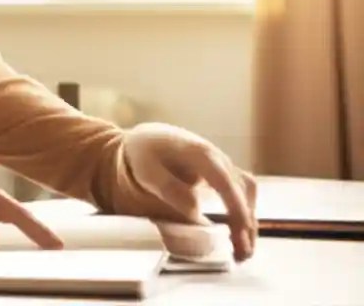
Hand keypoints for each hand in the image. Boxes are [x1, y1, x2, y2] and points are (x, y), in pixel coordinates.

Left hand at [123, 123, 257, 260]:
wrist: (148, 139)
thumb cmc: (145, 154)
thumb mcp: (147, 170)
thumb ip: (168, 189)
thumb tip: (195, 213)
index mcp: (200, 154)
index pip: (225, 182)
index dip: (235, 206)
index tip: (241, 230)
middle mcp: (219, 158)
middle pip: (242, 190)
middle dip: (245, 222)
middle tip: (242, 254)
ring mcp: (224, 166)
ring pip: (247, 193)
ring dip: (248, 221)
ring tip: (243, 252)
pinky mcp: (225, 175)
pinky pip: (242, 194)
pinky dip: (244, 214)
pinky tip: (240, 236)